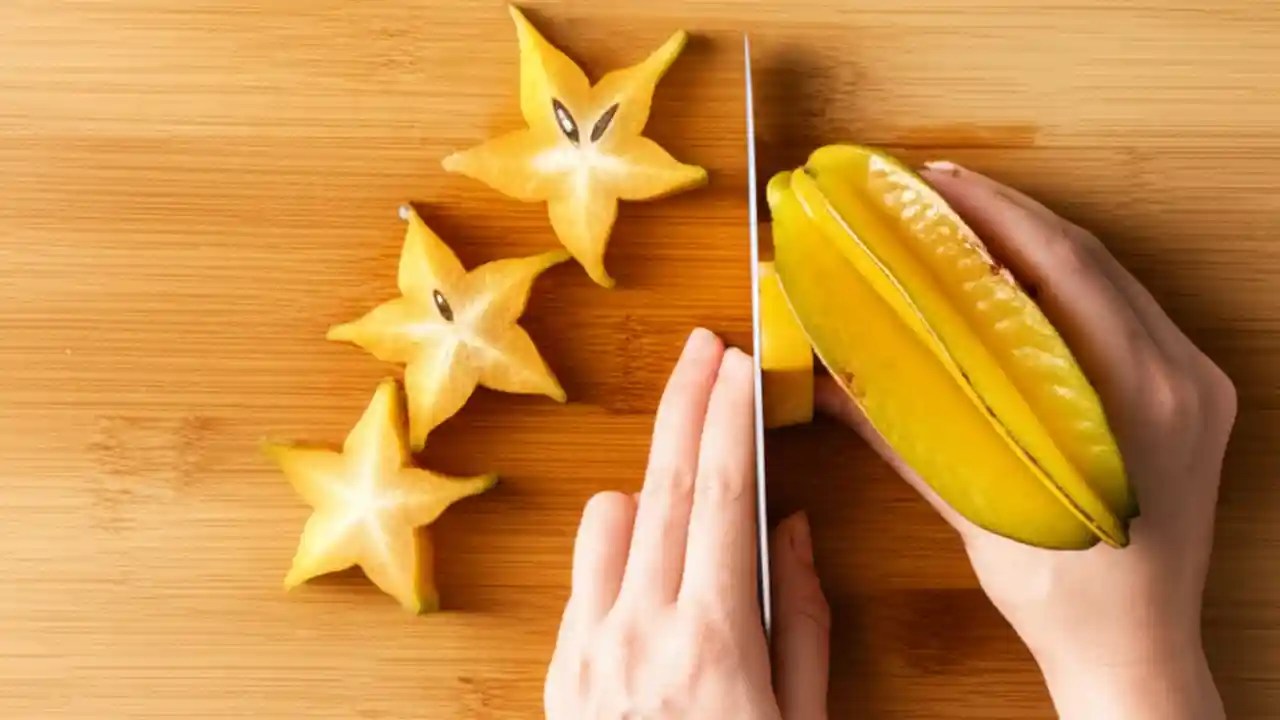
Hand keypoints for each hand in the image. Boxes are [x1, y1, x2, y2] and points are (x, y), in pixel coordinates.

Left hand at [545, 328, 830, 718]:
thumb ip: (801, 622)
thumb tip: (793, 532)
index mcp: (713, 644)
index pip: (721, 497)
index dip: (731, 419)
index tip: (741, 363)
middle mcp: (639, 634)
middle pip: (662, 486)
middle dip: (685, 404)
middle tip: (703, 346)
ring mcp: (589, 653)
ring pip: (611, 521)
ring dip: (651, 478)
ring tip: (688, 454)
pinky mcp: (561, 674)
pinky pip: (584, 575)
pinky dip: (617, 542)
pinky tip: (648, 545)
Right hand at [818, 162, 1235, 719]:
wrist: (1134, 650)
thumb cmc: (1066, 599)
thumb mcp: (978, 510)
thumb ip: (905, 434)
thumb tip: (830, 384)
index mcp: (1141, 400)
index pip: (1065, 270)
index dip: (995, 214)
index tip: (936, 184)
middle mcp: (1180, 378)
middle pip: (1091, 260)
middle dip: (1008, 213)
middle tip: (936, 187)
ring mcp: (1195, 383)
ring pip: (1112, 278)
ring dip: (1037, 240)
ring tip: (966, 217)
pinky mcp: (1191, 394)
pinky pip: (1126, 311)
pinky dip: (1067, 281)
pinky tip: (1016, 274)